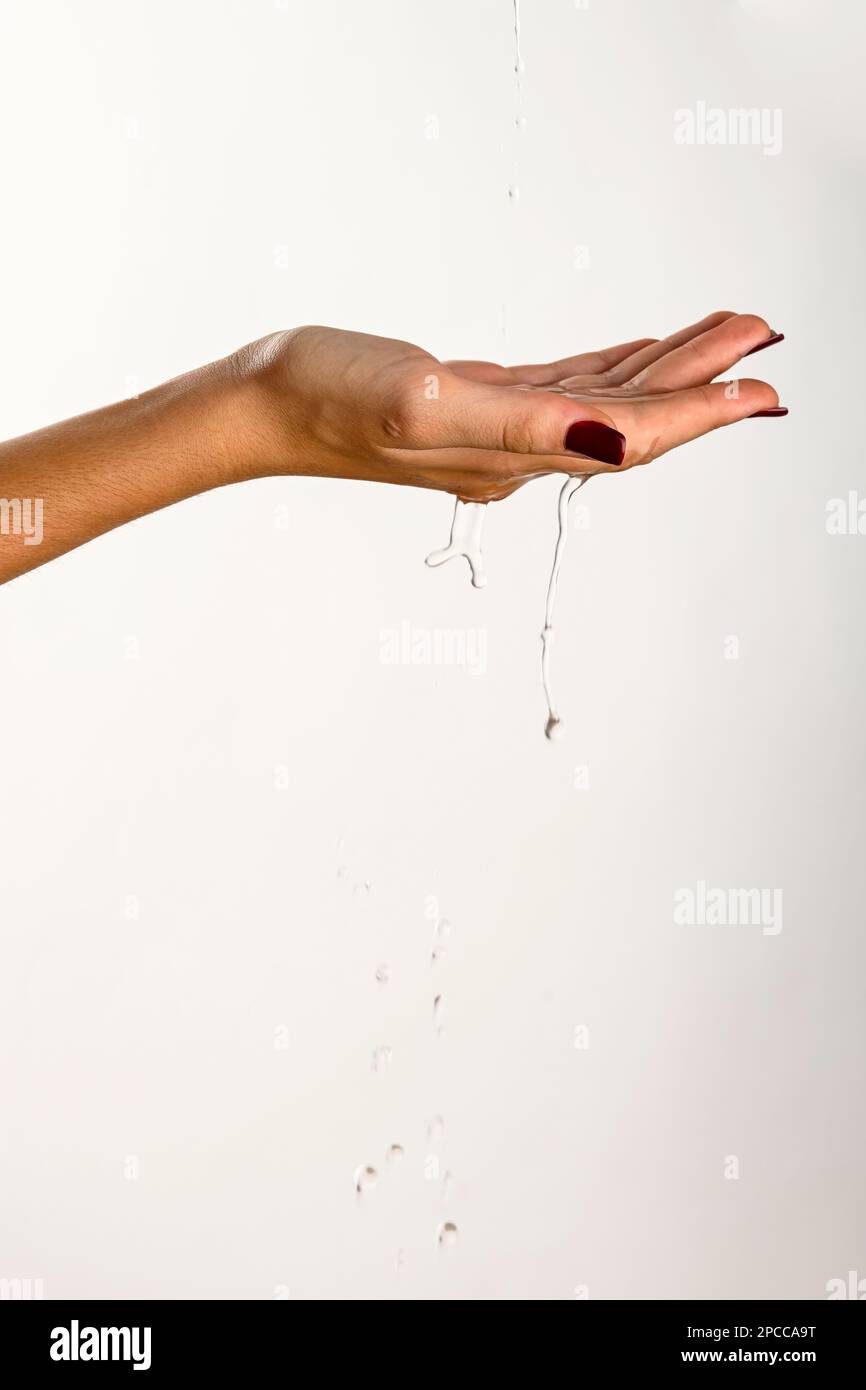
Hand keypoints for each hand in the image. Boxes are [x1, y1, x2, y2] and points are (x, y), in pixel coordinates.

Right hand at [240, 312, 785, 502]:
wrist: (265, 402)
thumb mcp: (426, 400)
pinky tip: (640, 351)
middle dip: (700, 384)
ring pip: (604, 403)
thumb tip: (611, 438)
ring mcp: (497, 431)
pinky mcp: (475, 405)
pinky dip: (612, 370)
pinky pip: (564, 390)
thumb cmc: (331, 398)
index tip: (762, 388)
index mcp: (515, 452)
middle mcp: (517, 451)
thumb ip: (523, 422)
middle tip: (760, 339)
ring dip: (665, 372)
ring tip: (723, 334)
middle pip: (632, 420)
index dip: (701, 414)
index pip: (631, 438)